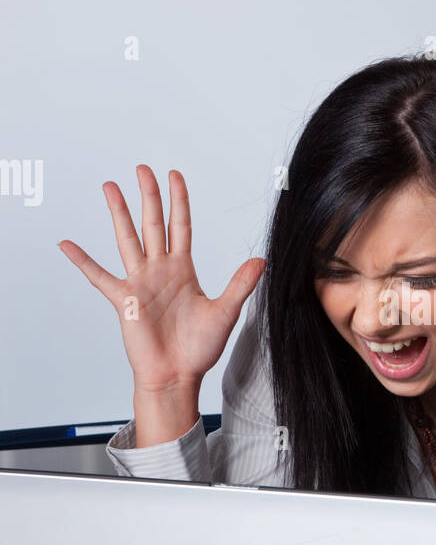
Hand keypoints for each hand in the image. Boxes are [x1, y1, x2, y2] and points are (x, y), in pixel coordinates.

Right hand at [59, 165, 265, 394]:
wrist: (178, 375)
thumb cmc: (200, 349)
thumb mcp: (226, 312)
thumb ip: (240, 284)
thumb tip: (261, 260)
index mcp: (184, 270)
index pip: (181, 226)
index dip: (178, 200)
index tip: (174, 175)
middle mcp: (160, 270)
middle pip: (153, 223)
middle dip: (148, 196)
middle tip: (142, 169)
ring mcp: (140, 283)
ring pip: (128, 239)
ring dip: (118, 213)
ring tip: (110, 187)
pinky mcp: (125, 300)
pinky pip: (99, 276)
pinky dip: (82, 260)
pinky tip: (66, 244)